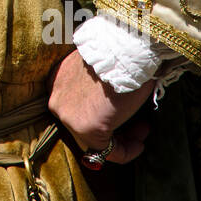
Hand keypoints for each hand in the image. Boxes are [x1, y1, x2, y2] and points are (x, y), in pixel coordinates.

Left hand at [47, 48, 152, 164]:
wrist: (125, 48)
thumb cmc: (118, 53)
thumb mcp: (99, 68)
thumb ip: (96, 87)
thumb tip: (111, 103)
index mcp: (57, 81)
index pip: (78, 108)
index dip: (103, 114)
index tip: (123, 112)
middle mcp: (57, 100)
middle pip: (86, 124)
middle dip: (115, 126)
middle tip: (139, 123)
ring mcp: (69, 117)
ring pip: (95, 139)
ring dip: (123, 139)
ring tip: (143, 130)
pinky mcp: (86, 128)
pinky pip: (106, 150)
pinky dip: (125, 151)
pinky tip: (140, 144)